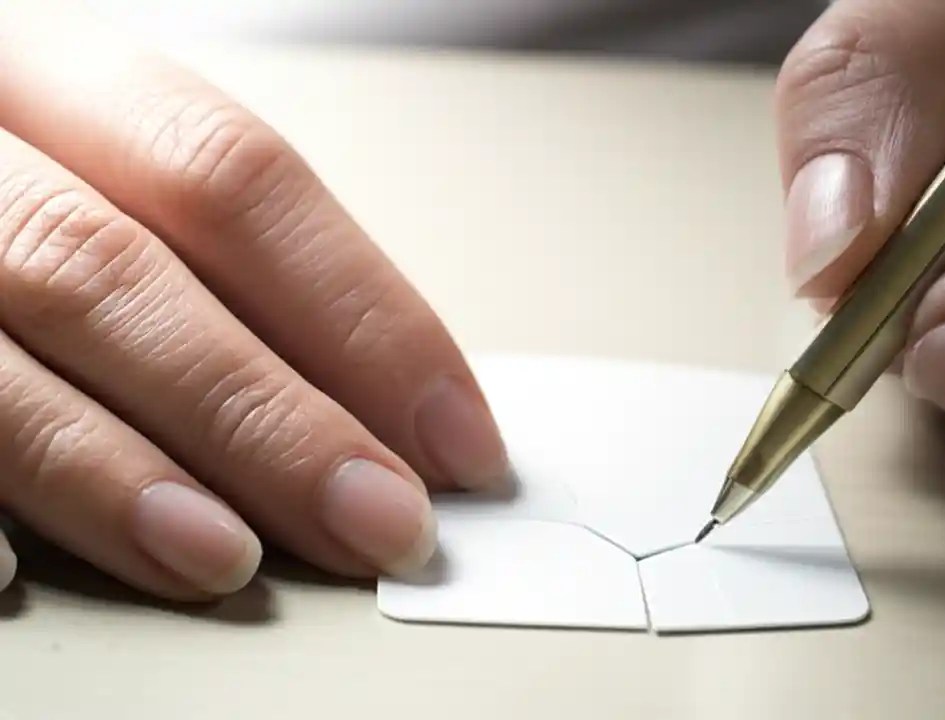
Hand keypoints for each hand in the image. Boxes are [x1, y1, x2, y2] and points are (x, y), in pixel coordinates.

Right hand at [0, 3, 507, 596]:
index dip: (360, 311)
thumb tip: (386, 414)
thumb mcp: (117, 177)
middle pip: (114, 269)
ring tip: (228, 558)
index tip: (455, 434)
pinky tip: (19, 574)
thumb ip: (227, 272)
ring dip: (117, 473)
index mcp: (58, 79)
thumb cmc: (30, 188)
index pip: (234, 176)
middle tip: (378, 519)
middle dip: (263, 413)